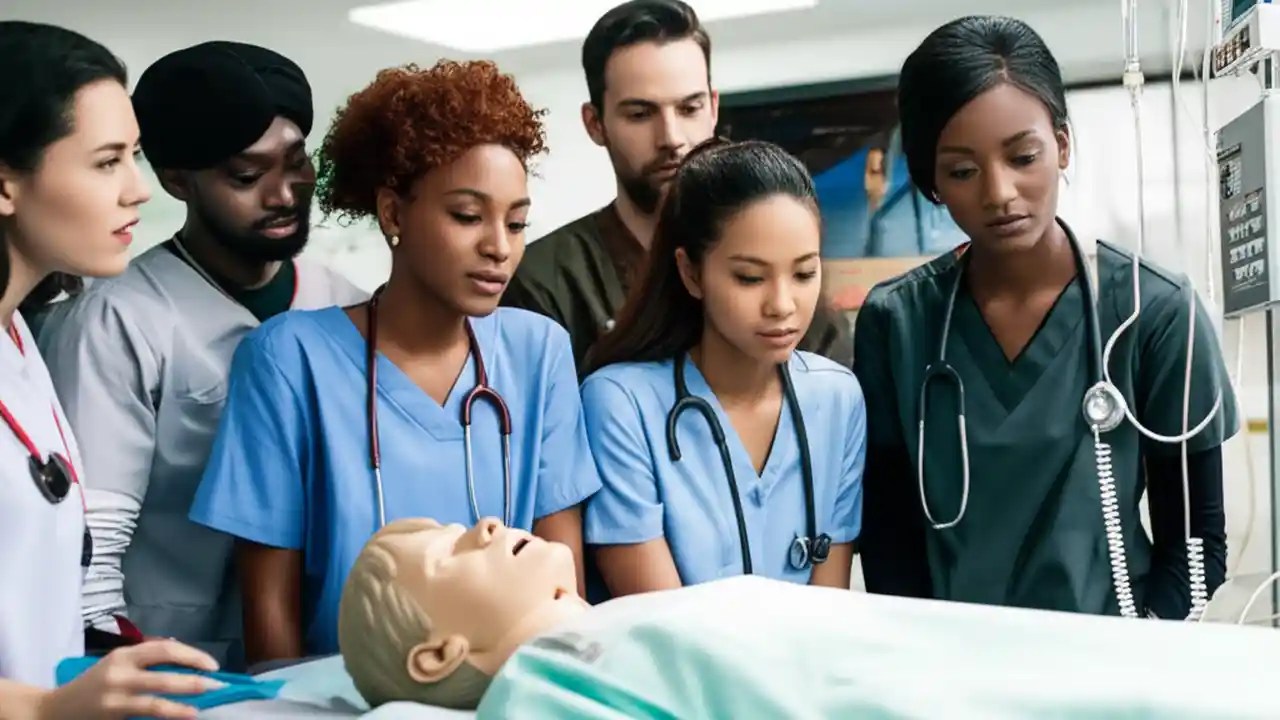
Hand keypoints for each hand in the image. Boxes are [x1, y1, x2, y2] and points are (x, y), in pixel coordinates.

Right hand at [36, 639, 221, 719]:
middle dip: (193, 682)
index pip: (165, 650)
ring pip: (153, 704)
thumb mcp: (117, 663)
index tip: (213, 665)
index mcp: (124, 655)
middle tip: (216, 686)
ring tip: (197, 711)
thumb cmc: (95, 683)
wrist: (56, 709)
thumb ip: (146, 658)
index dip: (192, 656)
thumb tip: (184, 655)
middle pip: (163, 676)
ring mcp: (113, 699)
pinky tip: (178, 719)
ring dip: (179, 708)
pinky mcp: (110, 718)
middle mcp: (119, 674)